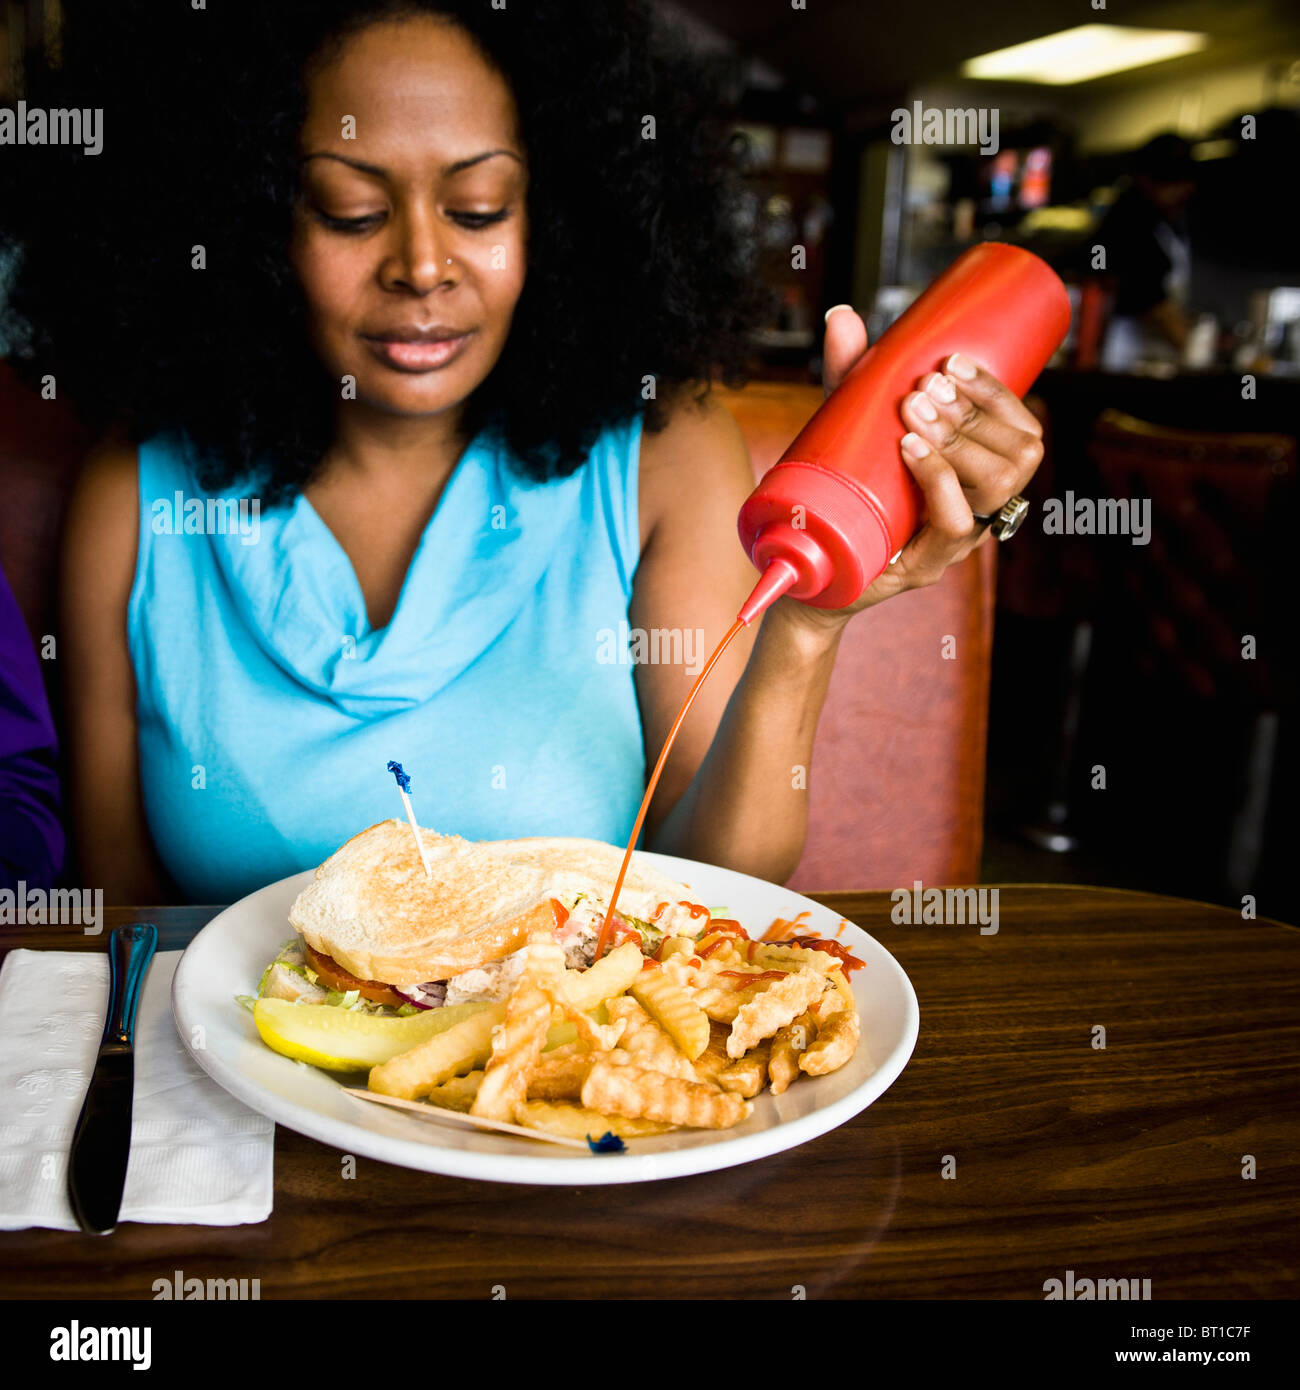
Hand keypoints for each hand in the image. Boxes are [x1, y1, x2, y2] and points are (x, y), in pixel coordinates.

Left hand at [770, 304, 1044, 637]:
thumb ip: (851, 377)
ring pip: (995, 485)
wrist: (813, 570)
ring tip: (913, 414)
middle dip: (971, 410)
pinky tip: (910, 449)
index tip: (951, 360)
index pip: (1020, 429)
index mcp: (981, 474)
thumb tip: (842, 315)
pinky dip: (936, 478)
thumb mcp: (852, 431)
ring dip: (957, 438)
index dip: (995, 391)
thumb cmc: (843, 497)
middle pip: (1016, 455)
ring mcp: (958, 541)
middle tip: (922, 388)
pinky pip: (952, 522)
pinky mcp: (927, 565)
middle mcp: (981, 507)